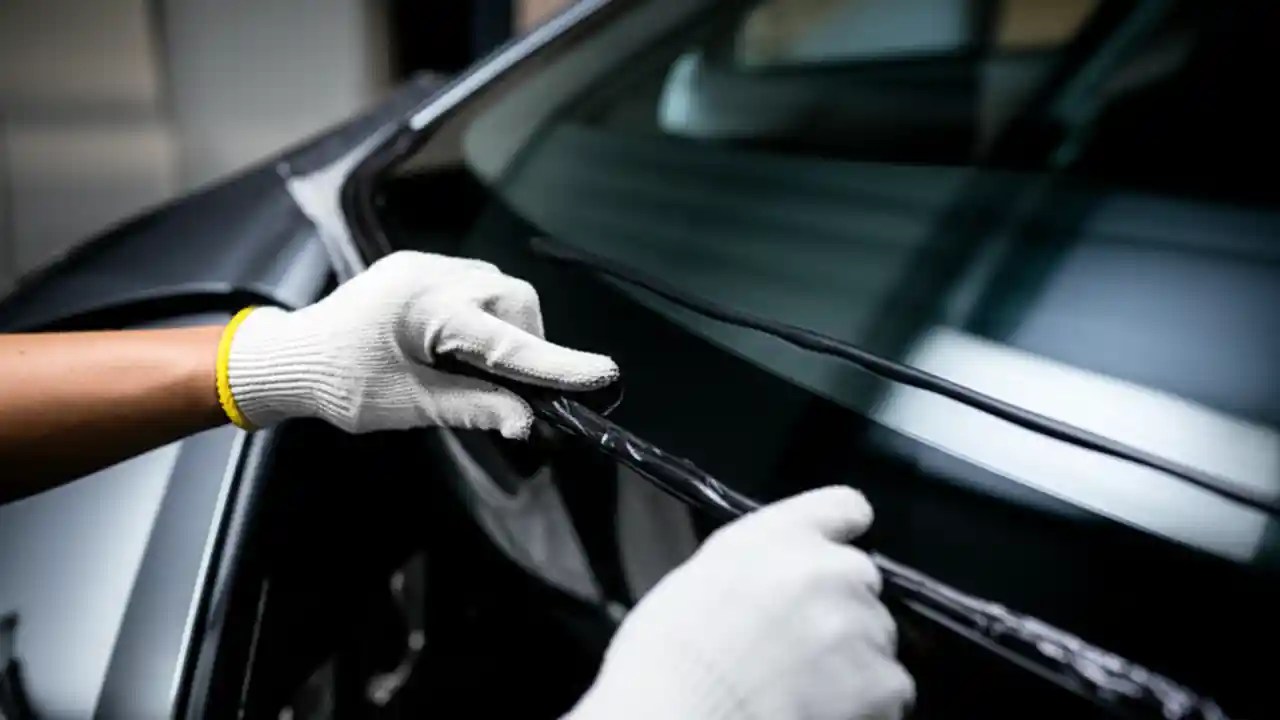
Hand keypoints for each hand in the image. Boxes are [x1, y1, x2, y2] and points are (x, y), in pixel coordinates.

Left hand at [225, 251, 616, 435]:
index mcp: (424, 308)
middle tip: (517, 394)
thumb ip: (473, 407)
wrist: (290, 356)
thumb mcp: (408, 405)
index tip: (604, 374)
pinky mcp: (425, 267)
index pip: (506, 340)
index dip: (557, 363)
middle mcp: (432, 274)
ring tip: (481, 371)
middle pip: (515, 305)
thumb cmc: (340, 384)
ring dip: (509, 332)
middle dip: (528, 347)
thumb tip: (528, 421)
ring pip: (503, 294)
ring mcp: (428, 264)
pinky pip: (479, 287)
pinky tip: (466, 348)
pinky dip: (489, 318)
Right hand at [566, 487, 913, 719]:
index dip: (841, 534)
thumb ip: (754, 563)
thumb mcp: (699, 578)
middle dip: (840, 611)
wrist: (682, 714)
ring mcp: (859, 623)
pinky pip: (893, 691)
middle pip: (862, 581)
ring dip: (853, 662)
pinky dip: (868, 706)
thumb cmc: (670, 659)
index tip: (834, 552)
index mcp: (778, 535)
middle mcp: (829, 568)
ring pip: (878, 639)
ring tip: (803, 688)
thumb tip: (774, 579)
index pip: (845, 507)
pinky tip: (820, 712)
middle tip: (797, 648)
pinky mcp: (880, 679)